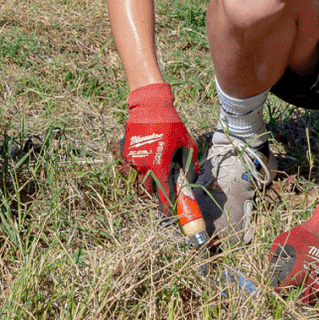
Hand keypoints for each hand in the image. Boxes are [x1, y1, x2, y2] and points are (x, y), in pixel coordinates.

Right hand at [122, 82, 198, 214]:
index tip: (169, 213)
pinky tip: (149, 157)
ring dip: (148, 178)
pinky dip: (141, 167)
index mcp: (160, 166)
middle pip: (149, 189)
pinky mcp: (126, 153)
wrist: (150, 106)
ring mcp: (133, 160)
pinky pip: (133, 167)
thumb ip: (191, 165)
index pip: (163, 194)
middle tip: (164, 185)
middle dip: (157, 191)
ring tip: (157, 168)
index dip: (166, 205)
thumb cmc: (171, 124)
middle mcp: (144, 166)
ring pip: (140, 178)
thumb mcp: (187, 143)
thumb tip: (192, 180)